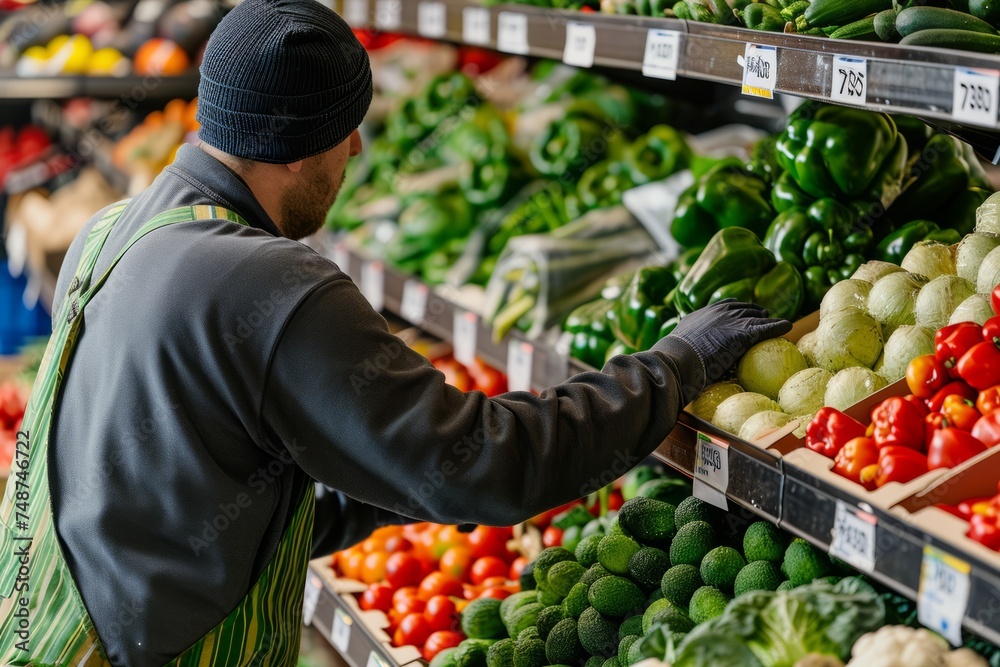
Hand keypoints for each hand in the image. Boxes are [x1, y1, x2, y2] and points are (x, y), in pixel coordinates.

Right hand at [670, 299, 792, 383]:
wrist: (678, 360)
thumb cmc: (675, 360)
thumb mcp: (679, 348)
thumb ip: (687, 348)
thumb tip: (684, 361)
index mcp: (702, 314)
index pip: (724, 306)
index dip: (735, 309)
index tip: (740, 313)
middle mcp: (719, 312)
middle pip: (743, 307)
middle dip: (754, 312)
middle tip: (763, 317)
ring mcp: (732, 320)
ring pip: (756, 315)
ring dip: (767, 318)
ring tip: (777, 322)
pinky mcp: (744, 332)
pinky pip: (767, 327)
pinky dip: (778, 327)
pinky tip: (787, 327)